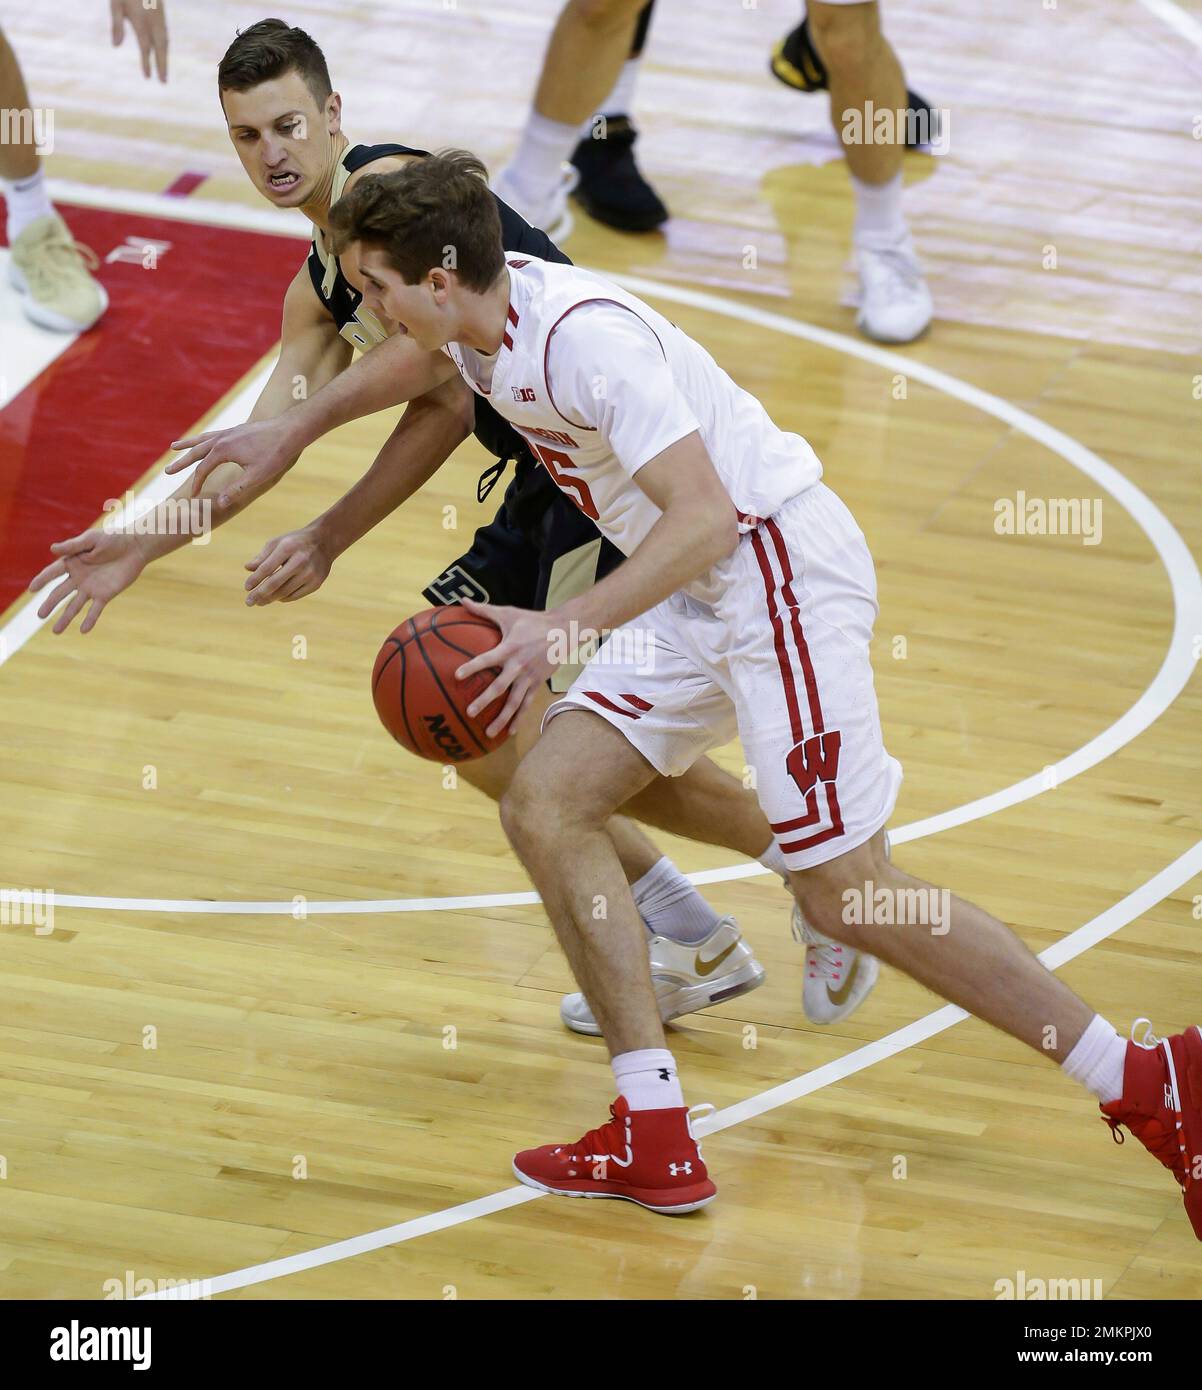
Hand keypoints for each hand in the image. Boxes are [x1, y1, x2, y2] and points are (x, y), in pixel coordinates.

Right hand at [28, 527, 148, 633]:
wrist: (135, 548)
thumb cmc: (112, 539)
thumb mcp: (91, 540)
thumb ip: (73, 546)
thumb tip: (52, 549)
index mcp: (72, 563)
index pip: (52, 573)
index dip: (42, 580)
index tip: (32, 589)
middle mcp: (78, 578)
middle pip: (60, 593)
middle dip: (50, 604)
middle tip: (39, 616)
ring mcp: (91, 588)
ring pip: (74, 605)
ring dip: (65, 618)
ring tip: (56, 632)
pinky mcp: (105, 595)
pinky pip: (95, 610)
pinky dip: (90, 620)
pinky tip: (83, 630)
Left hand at [110, 0, 167, 81]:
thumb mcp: (116, 4)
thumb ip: (116, 25)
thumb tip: (115, 46)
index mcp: (142, 20)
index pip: (145, 47)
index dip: (146, 63)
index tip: (147, 77)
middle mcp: (154, 21)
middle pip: (160, 47)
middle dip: (162, 65)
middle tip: (163, 81)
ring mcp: (159, 17)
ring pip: (164, 41)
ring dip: (164, 56)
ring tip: (163, 70)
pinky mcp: (161, 13)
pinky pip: (165, 34)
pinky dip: (164, 45)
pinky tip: (163, 50)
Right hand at [166, 418, 300, 506]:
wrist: (290, 430)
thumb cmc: (275, 454)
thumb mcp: (256, 476)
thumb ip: (236, 490)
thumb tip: (219, 503)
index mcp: (222, 450)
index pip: (202, 470)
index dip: (196, 484)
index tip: (193, 496)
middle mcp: (221, 438)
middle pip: (196, 452)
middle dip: (181, 463)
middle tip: (167, 471)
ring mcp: (229, 432)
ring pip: (203, 439)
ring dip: (188, 445)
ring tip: (173, 447)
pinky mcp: (237, 429)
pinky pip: (214, 435)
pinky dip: (204, 439)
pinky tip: (205, 442)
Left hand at [243, 525, 333, 605]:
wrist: (324, 542)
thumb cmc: (295, 543)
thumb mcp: (277, 543)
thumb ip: (262, 556)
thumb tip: (247, 568)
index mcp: (288, 548)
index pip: (267, 568)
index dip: (255, 579)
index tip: (246, 588)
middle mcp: (300, 561)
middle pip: (275, 583)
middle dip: (260, 594)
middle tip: (249, 602)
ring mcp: (310, 574)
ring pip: (285, 592)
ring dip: (270, 598)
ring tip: (259, 602)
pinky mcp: (316, 583)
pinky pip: (295, 596)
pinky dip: (283, 598)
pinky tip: (275, 598)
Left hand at [454, 598, 558, 738]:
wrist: (563, 631)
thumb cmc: (532, 620)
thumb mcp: (508, 613)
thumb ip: (483, 610)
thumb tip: (461, 600)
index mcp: (509, 648)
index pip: (487, 659)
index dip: (472, 667)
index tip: (457, 676)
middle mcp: (519, 665)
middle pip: (500, 686)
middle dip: (485, 700)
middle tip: (470, 713)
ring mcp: (529, 677)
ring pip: (515, 702)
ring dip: (502, 718)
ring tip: (489, 733)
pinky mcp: (537, 684)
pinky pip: (526, 704)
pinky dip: (518, 718)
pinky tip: (508, 732)